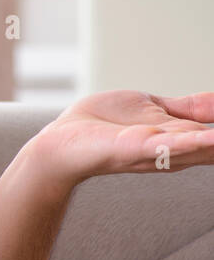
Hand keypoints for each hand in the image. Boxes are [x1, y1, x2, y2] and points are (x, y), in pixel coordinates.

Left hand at [27, 90, 213, 191]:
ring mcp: (160, 151)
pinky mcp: (137, 148)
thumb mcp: (154, 109)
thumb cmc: (103, 127)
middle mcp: (180, 149)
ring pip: (206, 146)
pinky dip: (196, 141)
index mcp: (186, 138)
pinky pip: (171, 144)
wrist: (61, 142)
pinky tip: (213, 137)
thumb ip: (188, 109)